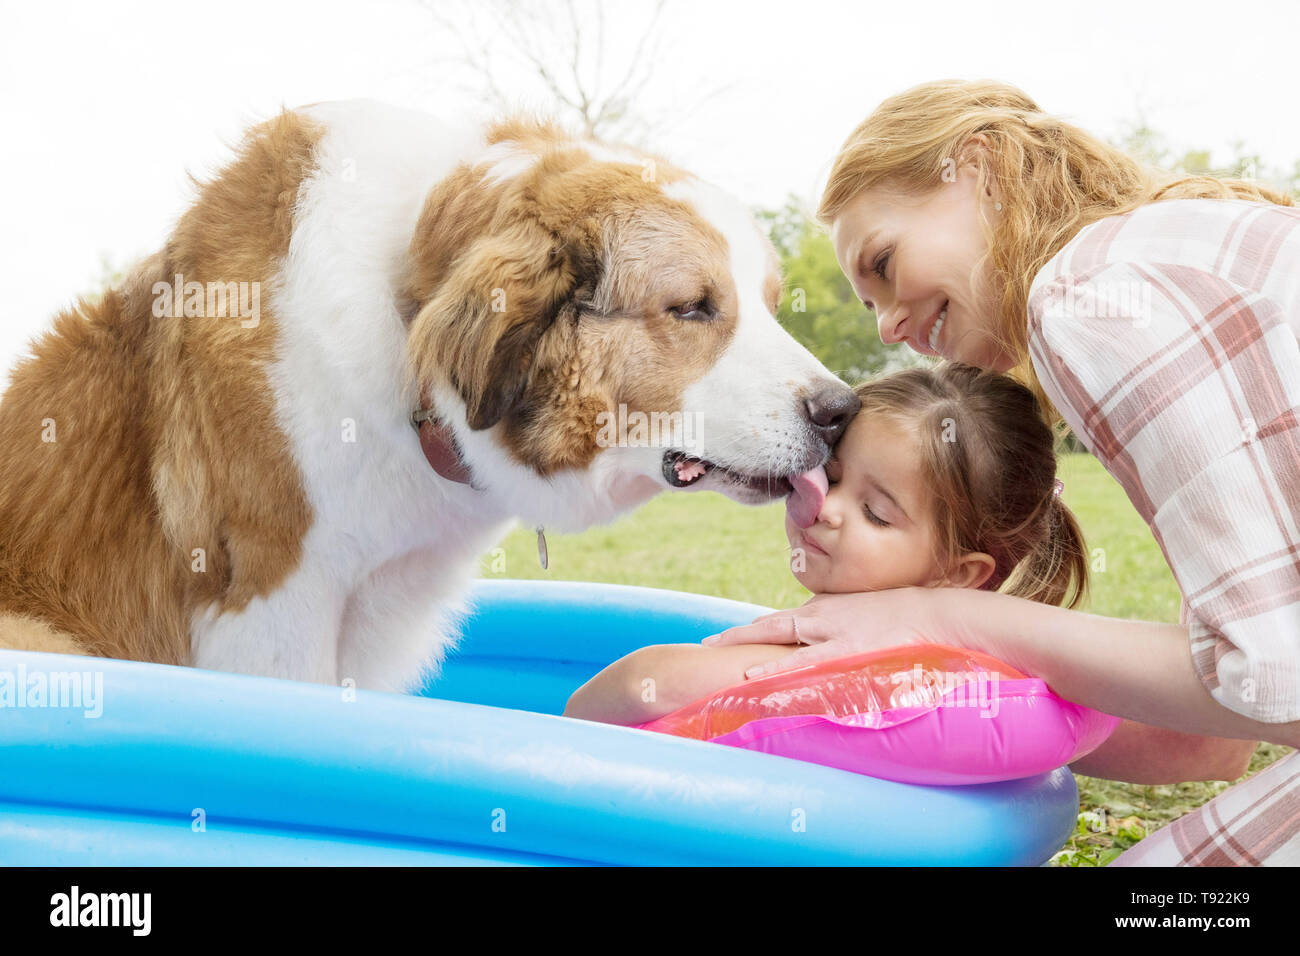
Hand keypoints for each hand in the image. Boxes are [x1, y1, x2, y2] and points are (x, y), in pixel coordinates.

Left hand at [702, 587, 951, 679]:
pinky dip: (776, 672)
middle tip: (706, 643)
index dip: (754, 629)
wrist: (933, 613)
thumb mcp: (864, 618)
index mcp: (825, 609)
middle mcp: (821, 615)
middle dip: (737, 634)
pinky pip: (802, 663)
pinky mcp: (845, 650)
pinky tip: (753, 680)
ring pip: (778, 638)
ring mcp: (831, 632)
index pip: (781, 619)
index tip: (728, 638)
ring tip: (714, 653)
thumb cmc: (902, 618)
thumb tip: (831, 647)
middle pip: (769, 624)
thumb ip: (842, 630)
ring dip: (746, 648)